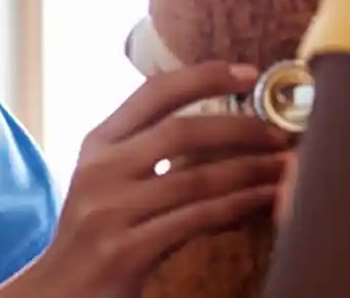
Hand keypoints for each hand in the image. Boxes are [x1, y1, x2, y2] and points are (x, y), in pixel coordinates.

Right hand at [30, 62, 291, 296]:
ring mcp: (112, 211)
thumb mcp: (105, 179)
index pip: (153, 93)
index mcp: (97, 144)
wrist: (60, 289)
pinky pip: (196, 220)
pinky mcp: (127, 249)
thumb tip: (213, 123)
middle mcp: (101, 170)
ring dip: (251, 171)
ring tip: (289, 167)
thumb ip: (142, 149)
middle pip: (179, 132)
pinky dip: (239, 206)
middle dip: (240, 127)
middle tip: (280, 132)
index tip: (248, 73)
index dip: (203, 77)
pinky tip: (265, 200)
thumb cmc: (95, 231)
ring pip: (195, 179)